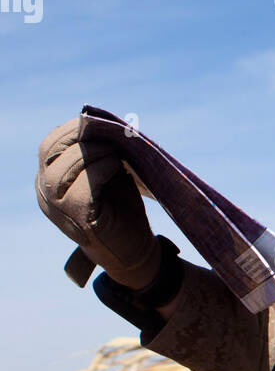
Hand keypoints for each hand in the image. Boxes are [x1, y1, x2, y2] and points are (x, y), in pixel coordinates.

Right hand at [36, 118, 161, 288]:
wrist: (133, 249)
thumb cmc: (120, 207)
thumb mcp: (106, 171)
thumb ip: (98, 150)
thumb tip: (102, 121)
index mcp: (49, 180)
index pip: (49, 145)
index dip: (71, 129)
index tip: (96, 123)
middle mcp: (45, 193)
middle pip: (51, 151)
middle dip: (81, 137)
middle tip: (109, 136)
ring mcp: (57, 208)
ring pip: (64, 167)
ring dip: (92, 152)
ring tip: (115, 152)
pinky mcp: (77, 219)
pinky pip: (82, 186)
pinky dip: (100, 169)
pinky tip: (116, 167)